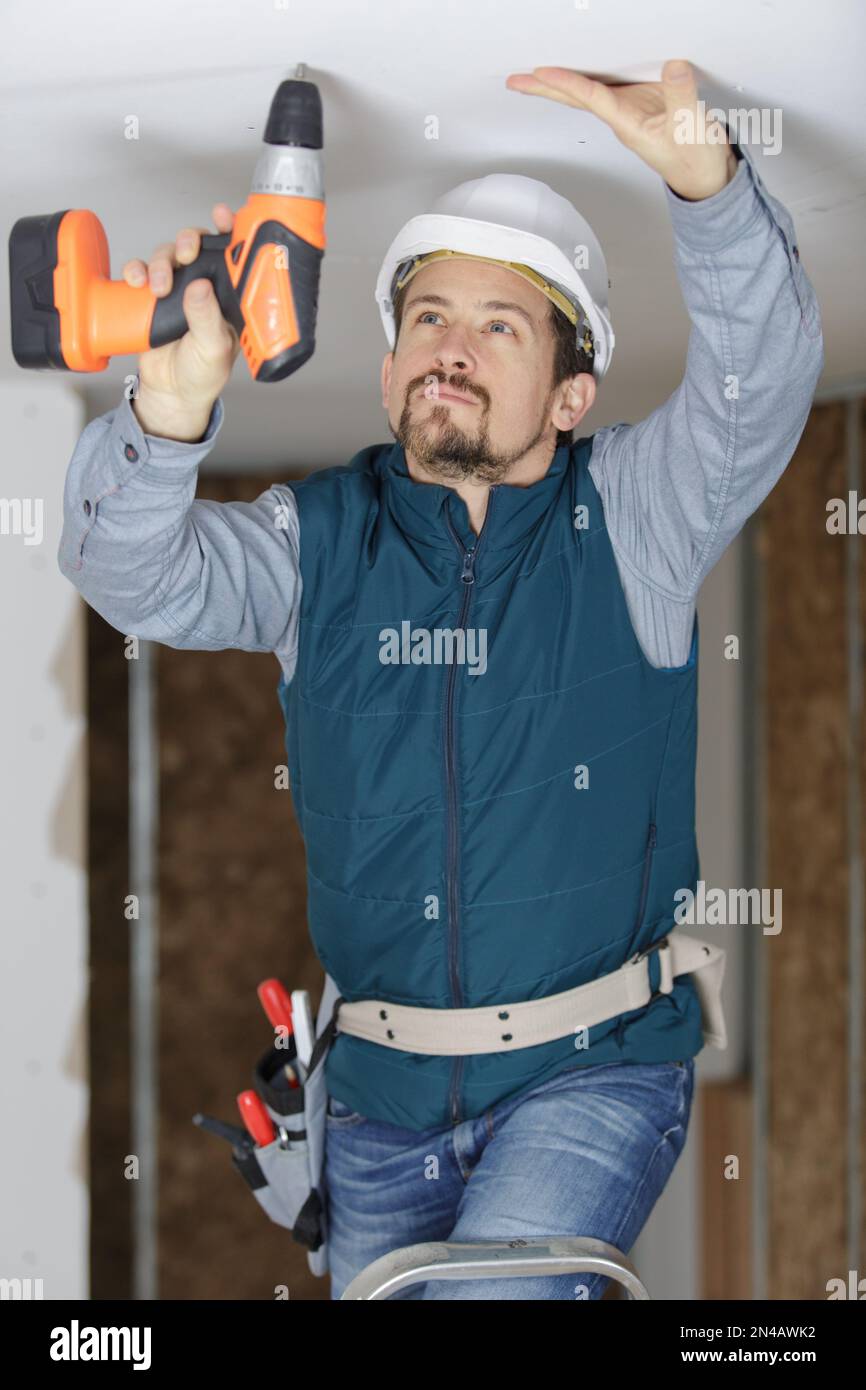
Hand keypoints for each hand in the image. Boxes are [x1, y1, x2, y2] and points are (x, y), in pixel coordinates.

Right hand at [121, 203, 242, 420]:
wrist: (170, 393)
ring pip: (167, 255)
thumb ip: (207, 318)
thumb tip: (200, 287)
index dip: (229, 230)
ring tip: (158, 286)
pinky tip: (136, 281)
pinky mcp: (151, 297)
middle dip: (188, 241)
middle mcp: (204, 287)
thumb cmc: (202, 373)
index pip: (232, 255)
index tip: (223, 215)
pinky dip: (136, 270)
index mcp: (228, 296)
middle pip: (195, 245)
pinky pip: (141, 272)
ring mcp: (177, 290)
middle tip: (186, 253)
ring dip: (161, 262)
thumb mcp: (212, 348)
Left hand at [505, 60, 737, 201]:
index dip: (568, 83)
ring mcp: (632, 111)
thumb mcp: (692, 128)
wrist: (707, 178)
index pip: (591, 97)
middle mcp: (624, 117)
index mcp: (629, 123)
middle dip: (545, 88)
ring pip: (589, 92)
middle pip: (577, 98)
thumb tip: (672, 65)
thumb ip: (681, 96)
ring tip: (534, 73)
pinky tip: (580, 68)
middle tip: (515, 80)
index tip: (542, 72)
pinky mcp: (644, 104)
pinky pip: (610, 86)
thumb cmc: (697, 161)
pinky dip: (591, 76)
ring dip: (562, 83)